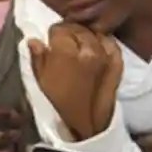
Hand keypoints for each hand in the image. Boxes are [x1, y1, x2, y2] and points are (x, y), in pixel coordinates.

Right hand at [28, 24, 122, 140]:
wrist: (88, 123)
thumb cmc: (60, 103)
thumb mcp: (41, 82)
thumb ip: (38, 58)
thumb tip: (34, 40)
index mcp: (65, 53)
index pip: (58, 29)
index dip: (53, 35)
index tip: (51, 42)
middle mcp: (87, 49)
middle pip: (76, 28)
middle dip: (68, 33)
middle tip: (64, 43)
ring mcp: (105, 54)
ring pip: (93, 32)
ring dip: (85, 35)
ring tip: (79, 44)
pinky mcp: (117, 61)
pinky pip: (110, 41)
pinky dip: (102, 40)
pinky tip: (96, 46)